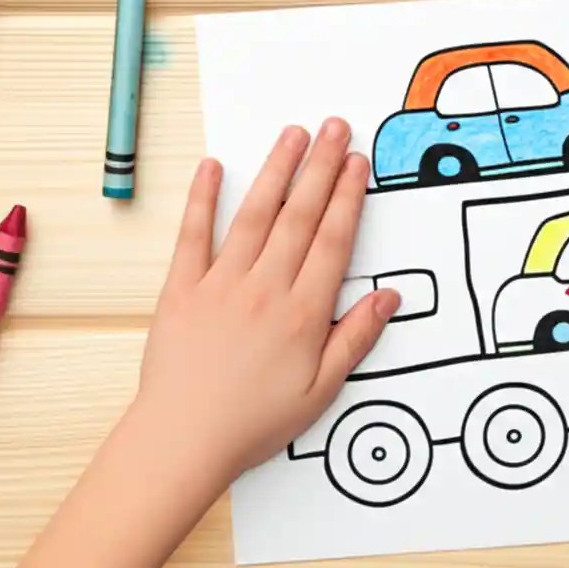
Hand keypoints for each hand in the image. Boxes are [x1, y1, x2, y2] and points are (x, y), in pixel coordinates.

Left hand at [136, 119, 399, 478]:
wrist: (182, 440)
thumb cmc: (253, 421)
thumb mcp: (321, 390)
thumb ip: (355, 339)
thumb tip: (387, 297)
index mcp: (302, 313)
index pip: (332, 241)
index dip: (347, 197)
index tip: (356, 164)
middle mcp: (265, 288)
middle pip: (300, 216)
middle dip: (320, 167)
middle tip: (334, 128)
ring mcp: (221, 284)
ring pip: (255, 216)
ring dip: (275, 171)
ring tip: (292, 135)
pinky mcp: (181, 289)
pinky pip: (194, 235)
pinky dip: (203, 199)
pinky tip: (213, 168)